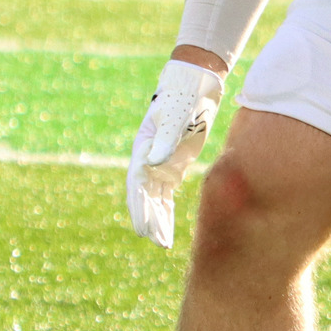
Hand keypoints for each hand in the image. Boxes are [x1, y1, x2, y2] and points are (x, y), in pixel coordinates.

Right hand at [126, 59, 224, 248]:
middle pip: (144, 195)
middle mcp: (147, 159)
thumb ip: (165, 141)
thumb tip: (153, 164)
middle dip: (148, 218)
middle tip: (154, 241)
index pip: (137, 184)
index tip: (142, 228)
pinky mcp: (174, 165)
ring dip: (157, 219)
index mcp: (143, 148)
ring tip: (161, 243)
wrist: (194, 86)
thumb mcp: (174, 119)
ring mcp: (160, 163)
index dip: (138, 206)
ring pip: (155, 198)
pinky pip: (166, 194)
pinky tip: (166, 229)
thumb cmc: (182, 99)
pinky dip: (165, 211)